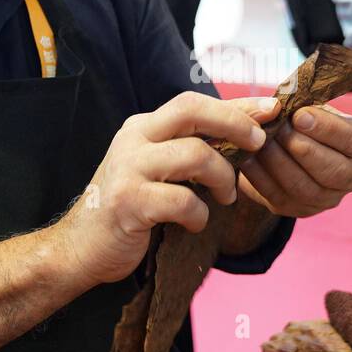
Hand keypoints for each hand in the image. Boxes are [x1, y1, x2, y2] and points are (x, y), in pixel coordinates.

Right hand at [56, 91, 273, 286]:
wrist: (79, 249)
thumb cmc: (127, 209)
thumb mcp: (156, 170)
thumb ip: (188, 150)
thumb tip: (242, 133)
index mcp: (143, 128)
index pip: (194, 103)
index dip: (236, 105)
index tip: (271, 109)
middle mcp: (134, 139)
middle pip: (193, 110)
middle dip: (235, 122)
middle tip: (259, 143)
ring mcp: (129, 169)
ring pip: (195, 154)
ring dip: (223, 178)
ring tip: (226, 198)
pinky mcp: (129, 202)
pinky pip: (183, 200)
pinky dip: (199, 214)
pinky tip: (194, 222)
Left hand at [237, 103, 351, 218]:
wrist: (283, 144)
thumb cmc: (299, 118)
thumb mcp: (302, 103)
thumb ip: (293, 101)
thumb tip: (274, 107)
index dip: (327, 128)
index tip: (299, 115)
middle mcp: (351, 176)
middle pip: (334, 171)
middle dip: (302, 149)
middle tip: (278, 130)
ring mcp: (327, 198)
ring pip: (305, 187)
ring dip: (278, 162)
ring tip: (260, 141)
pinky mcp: (301, 209)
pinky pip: (280, 197)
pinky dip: (261, 177)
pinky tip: (247, 159)